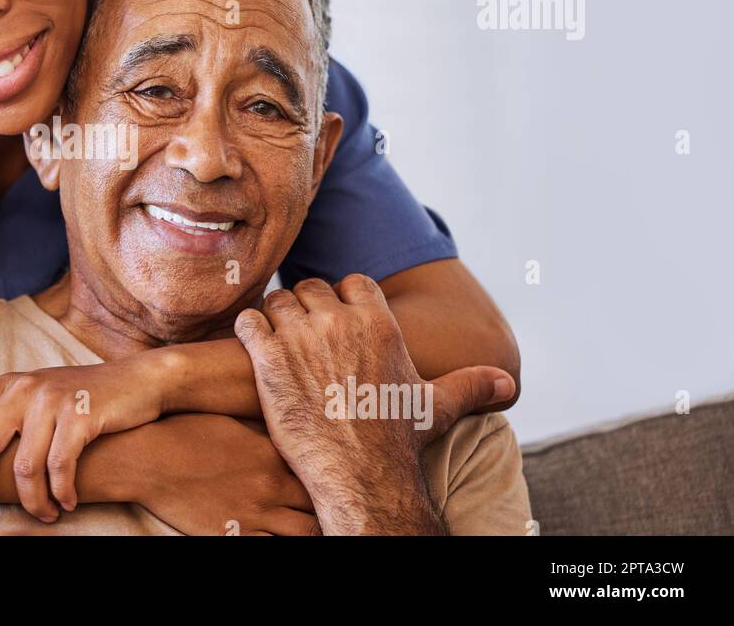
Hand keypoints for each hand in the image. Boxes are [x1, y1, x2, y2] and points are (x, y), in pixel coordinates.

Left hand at [0, 356, 171, 522]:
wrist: (136, 382)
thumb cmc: (83, 398)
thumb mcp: (41, 396)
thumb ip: (11, 414)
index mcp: (9, 384)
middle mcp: (24, 388)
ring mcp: (52, 401)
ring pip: (24, 466)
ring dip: (33, 501)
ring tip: (45, 514)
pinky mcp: (80, 415)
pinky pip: (59, 467)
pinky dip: (61, 493)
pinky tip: (68, 502)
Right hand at [133, 414, 317, 535]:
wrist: (149, 459)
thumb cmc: (187, 433)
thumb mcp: (234, 425)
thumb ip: (267, 436)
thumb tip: (292, 439)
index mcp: (273, 456)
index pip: (322, 475)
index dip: (330, 481)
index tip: (334, 481)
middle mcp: (270, 487)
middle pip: (318, 508)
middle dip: (324, 509)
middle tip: (327, 509)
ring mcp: (253, 516)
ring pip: (302, 533)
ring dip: (306, 530)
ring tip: (305, 526)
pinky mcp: (232, 537)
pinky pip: (270, 548)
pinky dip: (276, 542)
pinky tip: (276, 535)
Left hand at [234, 274, 515, 534]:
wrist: (360, 474)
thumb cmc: (397, 441)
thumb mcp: (438, 406)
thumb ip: (471, 385)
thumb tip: (509, 381)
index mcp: (379, 323)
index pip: (354, 282)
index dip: (342, 299)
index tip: (338, 320)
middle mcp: (340, 322)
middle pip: (311, 288)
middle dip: (307, 307)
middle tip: (303, 334)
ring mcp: (301, 337)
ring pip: (278, 300)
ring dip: (276, 317)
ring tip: (278, 342)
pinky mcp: (268, 358)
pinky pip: (248, 321)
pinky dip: (248, 330)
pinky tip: (255, 350)